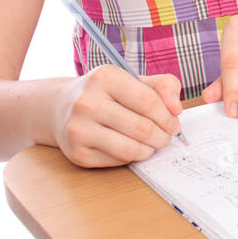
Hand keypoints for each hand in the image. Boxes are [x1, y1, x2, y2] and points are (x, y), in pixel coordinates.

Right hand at [50, 67, 182, 167]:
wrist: (60, 108)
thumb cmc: (106, 93)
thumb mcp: (133, 79)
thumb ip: (164, 86)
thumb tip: (177, 108)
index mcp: (104, 77)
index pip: (148, 101)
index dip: (167, 116)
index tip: (174, 122)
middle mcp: (86, 102)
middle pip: (142, 128)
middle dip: (163, 136)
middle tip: (166, 137)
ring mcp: (78, 129)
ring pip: (130, 149)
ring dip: (150, 149)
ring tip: (153, 144)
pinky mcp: (77, 153)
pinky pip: (117, 161)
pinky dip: (132, 157)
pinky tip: (132, 147)